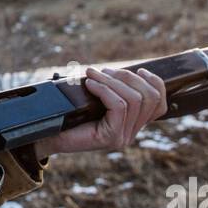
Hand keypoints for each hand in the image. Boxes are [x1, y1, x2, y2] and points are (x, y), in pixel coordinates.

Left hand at [34, 66, 166, 156]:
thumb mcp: (95, 98)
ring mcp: (123, 137)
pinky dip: (105, 89)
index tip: (140, 69)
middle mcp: (131, 133)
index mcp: (132, 124)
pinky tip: (90, 84)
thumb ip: (112, 89)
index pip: (159, 104)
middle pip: (149, 97)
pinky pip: (119, 106)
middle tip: (104, 71)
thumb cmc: (68, 114)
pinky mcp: (111, 137)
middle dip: (128, 77)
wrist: (47, 135)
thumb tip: (118, 71)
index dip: (155, 83)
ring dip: (112, 81)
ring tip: (92, 75)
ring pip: (133, 99)